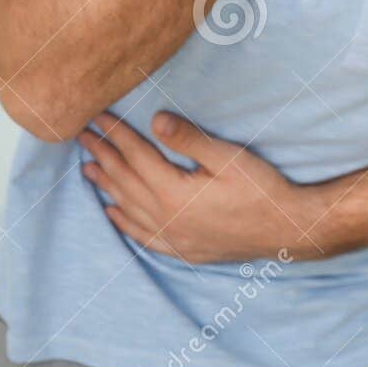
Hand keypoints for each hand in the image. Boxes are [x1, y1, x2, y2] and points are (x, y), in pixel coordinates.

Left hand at [78, 111, 327, 263]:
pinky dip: (124, 222)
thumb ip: (188, 139)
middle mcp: (165, 217)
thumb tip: (153, 121)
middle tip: (82, 137)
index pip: (135, 155)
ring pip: (128, 208)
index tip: (96, 117)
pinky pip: (142, 235)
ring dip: (106, 186)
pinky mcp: (182, 248)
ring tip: (88, 169)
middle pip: (125, 181)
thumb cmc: (261, 189)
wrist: (285, 229)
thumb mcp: (227, 157)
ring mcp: (172, 237)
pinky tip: (113, 213)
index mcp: (173, 191)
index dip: (115, 134)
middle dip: (103, 155)